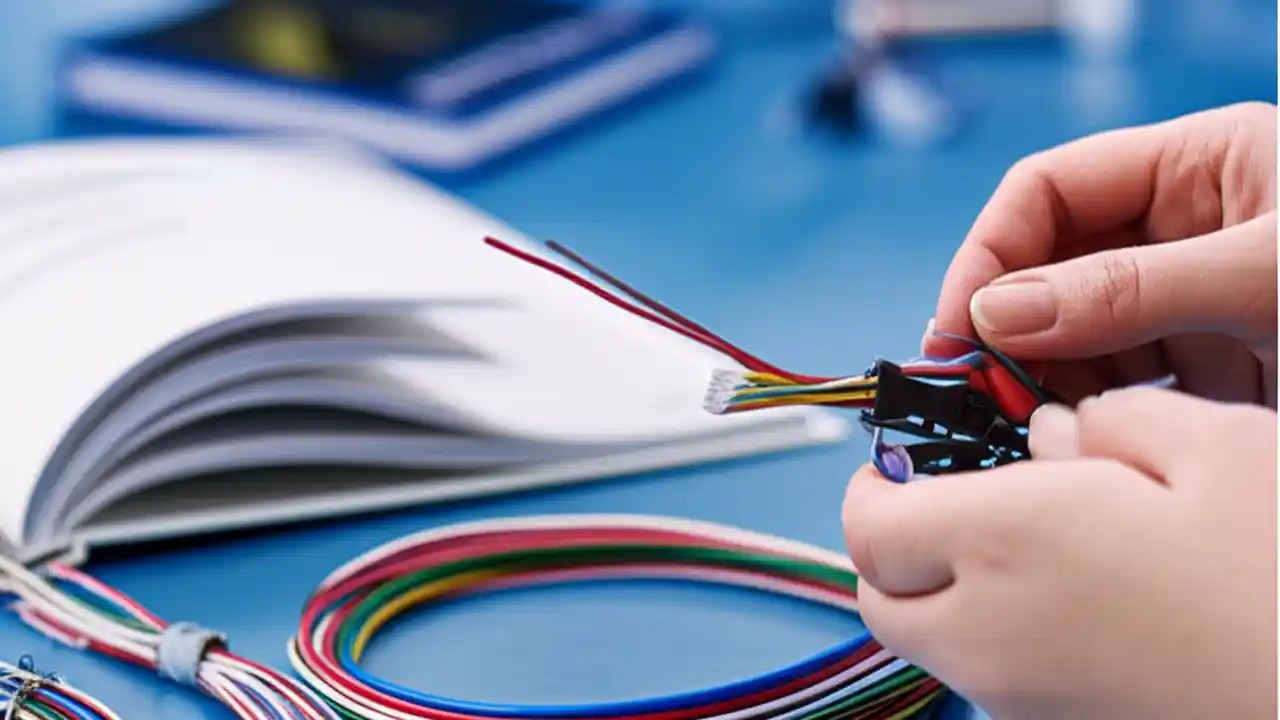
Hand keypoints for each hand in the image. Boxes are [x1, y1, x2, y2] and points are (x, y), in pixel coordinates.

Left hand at [842, 388, 1275, 718]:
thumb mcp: (1218, 449)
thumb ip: (1108, 424)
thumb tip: (1051, 434)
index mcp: (1005, 543)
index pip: (869, 525)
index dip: (875, 485)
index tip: (904, 459)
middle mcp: (991, 637)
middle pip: (882, 596)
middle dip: (896, 545)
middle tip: (958, 501)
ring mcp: (1026, 705)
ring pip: (936, 644)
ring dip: (948, 592)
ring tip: (1038, 546)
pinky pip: (997, 681)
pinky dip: (1003, 636)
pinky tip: (1087, 603)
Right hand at [926, 102, 1276, 406]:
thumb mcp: (1258, 280)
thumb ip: (1126, 291)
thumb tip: (994, 313)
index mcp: (1198, 165)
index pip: (1048, 189)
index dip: (990, 254)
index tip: (958, 327)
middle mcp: (1186, 226)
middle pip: (1049, 265)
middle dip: (1005, 327)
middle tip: (975, 388)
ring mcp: (1193, 300)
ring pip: (1074, 332)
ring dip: (1037, 376)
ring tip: (1021, 421)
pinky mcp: (1209, 368)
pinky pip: (1116, 384)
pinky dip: (1080, 410)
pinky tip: (1066, 436)